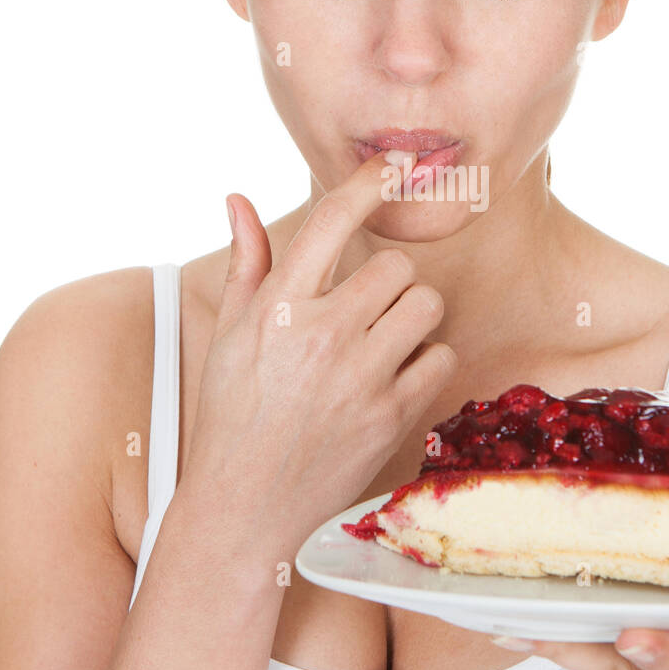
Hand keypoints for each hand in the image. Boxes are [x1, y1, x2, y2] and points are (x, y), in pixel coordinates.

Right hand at [180, 153, 458, 552]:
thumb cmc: (231, 417)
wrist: (245, 508)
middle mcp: (321, 335)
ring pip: (425, 306)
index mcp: (277, 308)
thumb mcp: (227, 336)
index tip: (397, 161)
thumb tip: (238, 198)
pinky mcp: (391, 416)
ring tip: (384, 340)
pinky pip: (440, 358)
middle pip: (396, 266)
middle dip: (389, 281)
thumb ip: (246, 263)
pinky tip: (394, 376)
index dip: (371, 180)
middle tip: (367, 309)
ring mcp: (360, 377)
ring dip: (413, 316)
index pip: (331, 219)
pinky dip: (426, 361)